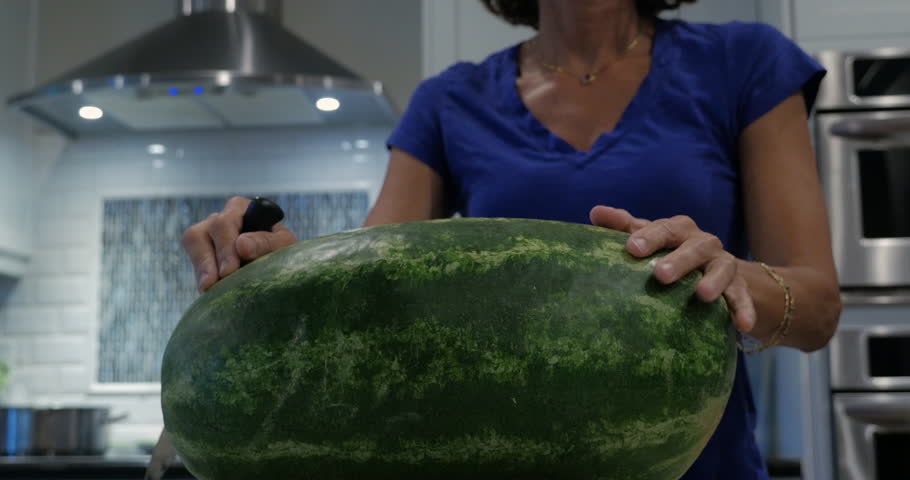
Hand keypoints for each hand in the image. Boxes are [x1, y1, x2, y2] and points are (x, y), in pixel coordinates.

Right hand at [182, 196, 296, 291]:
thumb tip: (241, 245)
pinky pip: (194, 264)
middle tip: (219, 281)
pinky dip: (202, 278)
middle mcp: (219, 219)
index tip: (230, 270)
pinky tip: (210, 292)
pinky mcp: (202, 257)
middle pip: (201, 232)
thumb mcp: (283, 245)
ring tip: (209, 288)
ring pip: (192, 243)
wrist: (279, 266)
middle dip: (209, 260)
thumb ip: (266, 242)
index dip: (225, 245)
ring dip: (201, 267)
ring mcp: (207, 236)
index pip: (225, 221)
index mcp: (240, 209)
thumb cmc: (282, 249)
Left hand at [589, 205, 755, 332]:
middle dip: (680, 259)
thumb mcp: (649, 238)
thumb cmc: (669, 251)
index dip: (648, 237)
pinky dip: (744, 309)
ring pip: (722, 268)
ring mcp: (723, 264)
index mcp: (679, 230)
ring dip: (714, 281)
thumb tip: (595, 212)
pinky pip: (743, 296)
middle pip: (695, 246)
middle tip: (660, 275)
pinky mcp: (739, 286)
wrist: (715, 269)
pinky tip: (742, 325)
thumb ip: (624, 226)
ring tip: (702, 296)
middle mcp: (703, 243)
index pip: (664, 229)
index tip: (631, 249)